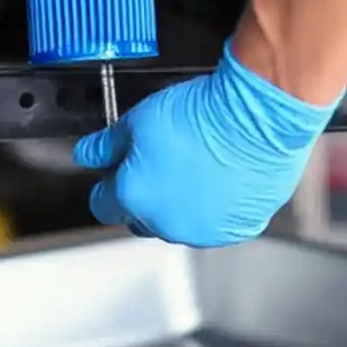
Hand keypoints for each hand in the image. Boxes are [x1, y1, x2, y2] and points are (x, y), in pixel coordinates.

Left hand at [73, 43, 337, 246]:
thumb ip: (107, 144)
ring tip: (195, 166)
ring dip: (180, 204)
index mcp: (135, 198)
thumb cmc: (204, 115)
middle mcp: (167, 224)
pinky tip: (221, 178)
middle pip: (141, 218)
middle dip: (143, 196)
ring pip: (179, 224)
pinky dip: (215, 207)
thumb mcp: (139, 119)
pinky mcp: (238, 229)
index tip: (116, 172)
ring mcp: (204, 231)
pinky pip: (217, 224)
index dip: (108, 185)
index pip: (103, 204)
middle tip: (160, 163)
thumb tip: (88, 154)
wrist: (258, 116)